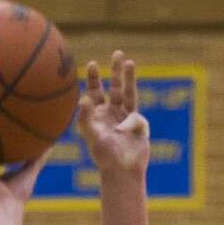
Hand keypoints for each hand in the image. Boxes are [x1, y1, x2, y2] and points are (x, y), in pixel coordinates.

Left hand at [78, 52, 149, 176]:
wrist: (122, 171)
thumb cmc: (104, 156)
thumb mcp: (92, 136)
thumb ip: (86, 118)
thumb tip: (83, 98)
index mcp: (98, 116)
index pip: (96, 93)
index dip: (95, 79)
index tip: (92, 64)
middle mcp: (113, 114)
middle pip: (116, 88)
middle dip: (116, 71)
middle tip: (118, 53)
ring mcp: (127, 118)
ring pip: (130, 94)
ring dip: (129, 79)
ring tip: (129, 62)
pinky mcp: (140, 125)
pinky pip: (136, 118)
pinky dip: (130, 124)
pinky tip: (124, 133)